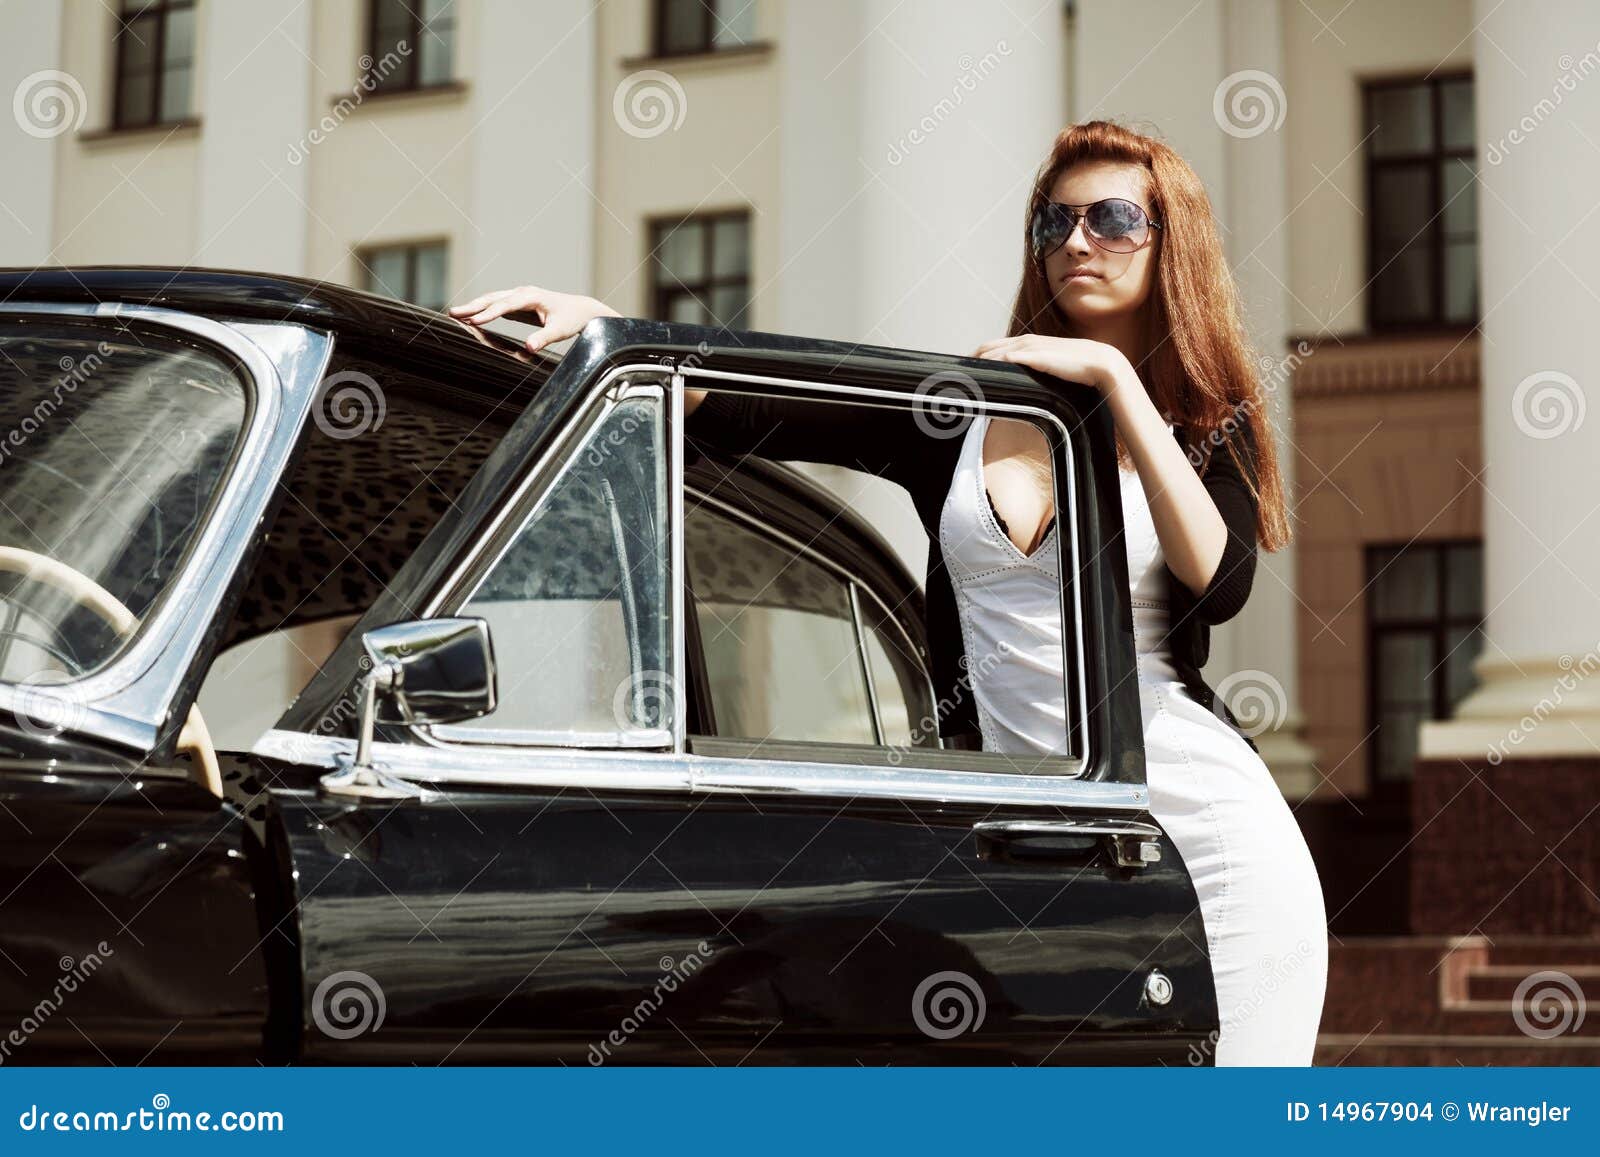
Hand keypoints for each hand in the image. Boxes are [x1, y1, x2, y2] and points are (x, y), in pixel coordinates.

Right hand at [448, 285, 618, 353]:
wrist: (582, 310)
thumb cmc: (572, 318)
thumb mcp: (560, 330)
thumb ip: (544, 338)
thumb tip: (529, 348)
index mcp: (532, 296)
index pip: (506, 304)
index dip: (489, 313)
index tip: (473, 321)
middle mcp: (523, 293)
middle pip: (494, 298)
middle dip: (473, 306)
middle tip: (453, 313)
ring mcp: (519, 296)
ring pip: (493, 299)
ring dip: (474, 306)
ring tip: (455, 314)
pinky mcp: (518, 304)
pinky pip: (497, 305)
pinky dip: (483, 310)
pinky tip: (471, 317)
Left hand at [971, 334, 1128, 392]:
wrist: (1100, 362)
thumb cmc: (1078, 368)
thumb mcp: (1051, 368)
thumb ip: (1036, 372)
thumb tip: (1025, 387)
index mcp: (1027, 344)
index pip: (992, 347)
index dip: (976, 358)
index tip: (964, 372)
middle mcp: (1024, 342)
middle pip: (985, 348)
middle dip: (969, 361)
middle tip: (954, 378)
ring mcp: (1028, 347)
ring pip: (991, 353)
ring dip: (976, 365)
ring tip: (962, 380)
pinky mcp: (1034, 356)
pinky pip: (1004, 360)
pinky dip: (991, 366)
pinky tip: (982, 378)